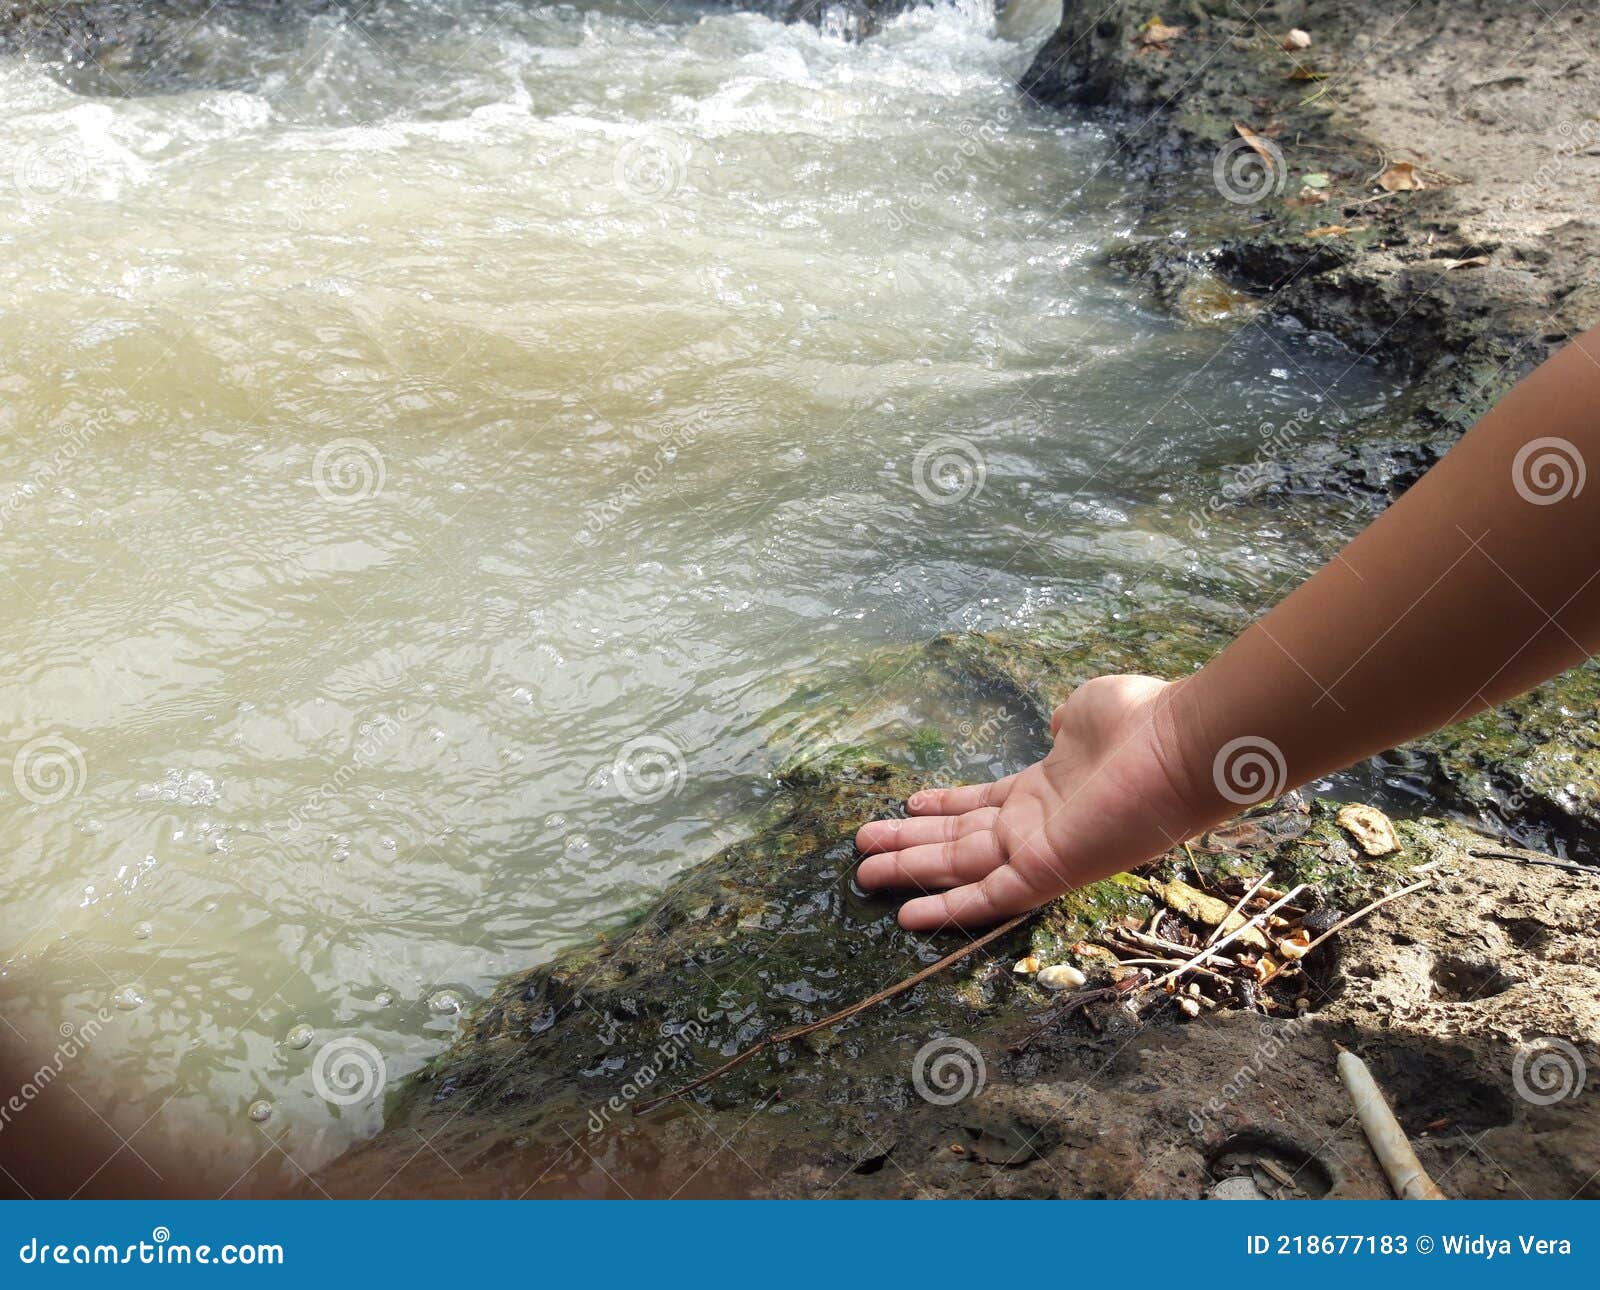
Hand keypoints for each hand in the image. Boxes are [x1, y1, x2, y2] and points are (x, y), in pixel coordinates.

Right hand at [854, 675, 1208, 930]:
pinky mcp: (1048, 870)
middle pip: (958, 839)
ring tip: (862, 874)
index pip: (981, 805)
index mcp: (1044, 789)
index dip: (942, 806)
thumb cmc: (1143, 721)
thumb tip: (1056, 725)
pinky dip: (947, 908)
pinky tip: (907, 917)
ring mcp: (1039, 849)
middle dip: (909, 845)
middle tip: (862, 853)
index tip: (906, 804)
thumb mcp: (1088, 710)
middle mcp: (1035, 824)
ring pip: (959, 866)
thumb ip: (1066, 722)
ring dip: (910, 872)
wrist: (1184, 746)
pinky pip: (989, 896)